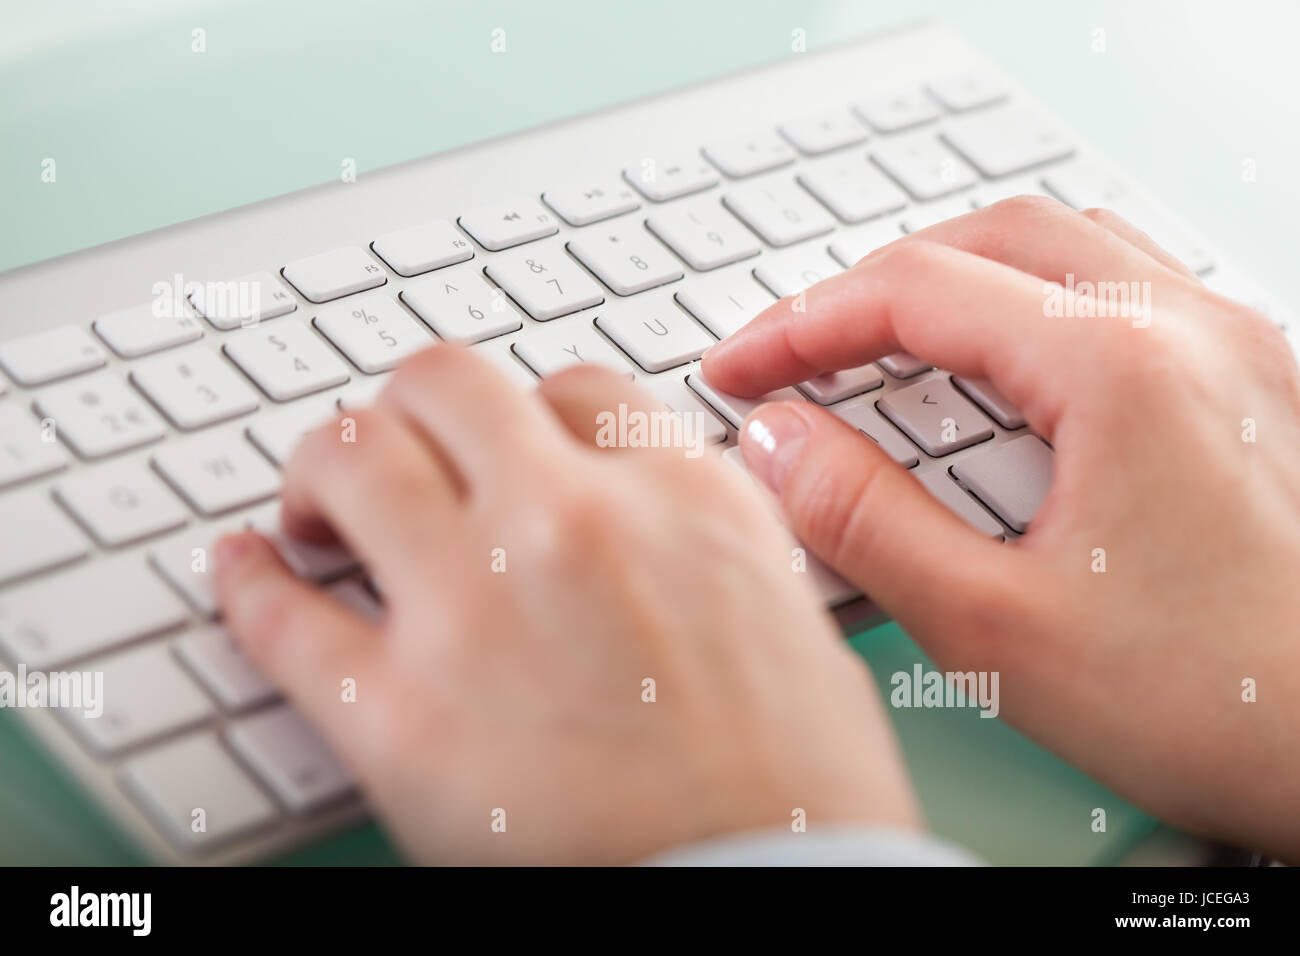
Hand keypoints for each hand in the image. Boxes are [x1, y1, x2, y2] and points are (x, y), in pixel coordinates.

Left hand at [214, 348, 918, 863]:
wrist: (773, 897)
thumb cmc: (803, 787)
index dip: (530, 414)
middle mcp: (574, 526)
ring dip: (322, 467)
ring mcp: (476, 610)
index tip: (507, 445)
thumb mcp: (789, 620)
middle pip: (447, 384)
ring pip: (351, 457)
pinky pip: (283, 615)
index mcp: (681, 500)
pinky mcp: (396, 718)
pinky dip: (248, 583)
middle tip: (399, 447)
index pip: (576, 390)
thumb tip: (660, 511)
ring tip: (319, 506)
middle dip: (411, 406)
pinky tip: (244, 569)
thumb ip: (709, 540)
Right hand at [702, 196, 1299, 859]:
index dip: (802, 326)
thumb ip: (865, 521)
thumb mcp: (996, 629)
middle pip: (990, 240)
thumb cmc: (1224, 705)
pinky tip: (1010, 374)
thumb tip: (780, 446)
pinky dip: (1037, 306)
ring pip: (1067, 249)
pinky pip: (1128, 290)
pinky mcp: (1260, 384)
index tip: (743, 369)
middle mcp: (1192, 329)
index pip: (915, 291)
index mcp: (1122, 369)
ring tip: (889, 347)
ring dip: (960, 280)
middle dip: (873, 287)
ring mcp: (1239, 348)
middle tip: (801, 353)